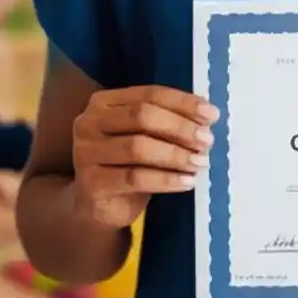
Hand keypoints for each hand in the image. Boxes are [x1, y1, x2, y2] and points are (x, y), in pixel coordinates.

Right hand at [72, 86, 217, 227]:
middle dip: (180, 127)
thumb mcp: (147, 136)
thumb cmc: (127, 162)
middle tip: (207, 140)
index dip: (183, 103)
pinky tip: (187, 181)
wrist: (97, 204)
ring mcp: (86, 153)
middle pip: (142, 116)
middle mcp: (89, 123)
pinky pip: (135, 178)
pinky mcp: (92, 184)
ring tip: (200, 162)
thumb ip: (170, 121)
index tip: (212, 115)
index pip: (150, 94)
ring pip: (138, 147)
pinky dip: (166, 179)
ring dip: (176, 154)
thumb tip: (208, 115)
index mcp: (105, 102)